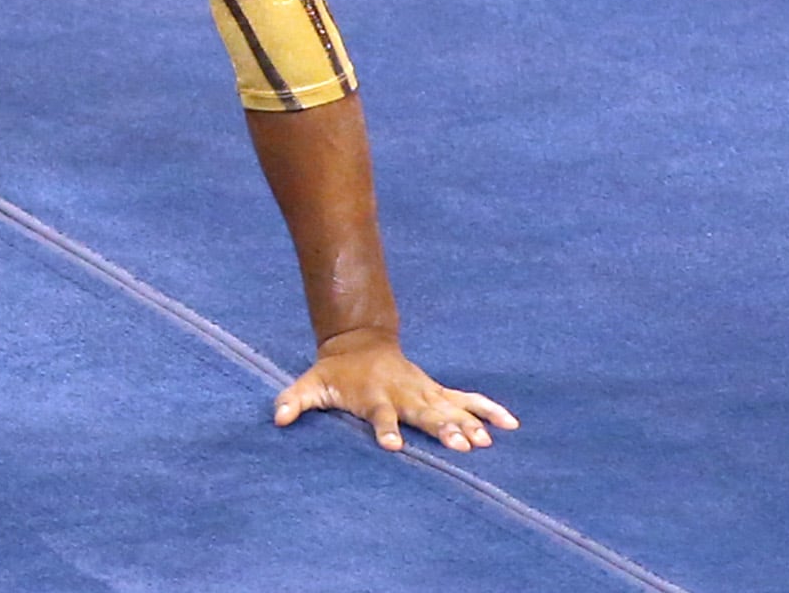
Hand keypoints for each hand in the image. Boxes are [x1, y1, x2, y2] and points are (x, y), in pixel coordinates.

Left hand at [271, 331, 517, 453]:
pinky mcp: (436, 391)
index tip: (392, 446)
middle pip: (424, 414)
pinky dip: (488, 410)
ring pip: (450, 408)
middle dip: (443, 429)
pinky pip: (467, 400)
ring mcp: (423, 392)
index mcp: (374, 396)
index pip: (380, 416)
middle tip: (462, 447)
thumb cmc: (335, 372)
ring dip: (470, 424)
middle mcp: (403, 394)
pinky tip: (510, 424)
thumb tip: (277, 417)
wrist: (360, 341)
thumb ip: (295, 399)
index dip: (385, 430)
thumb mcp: (310, 383)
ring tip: (488, 442)